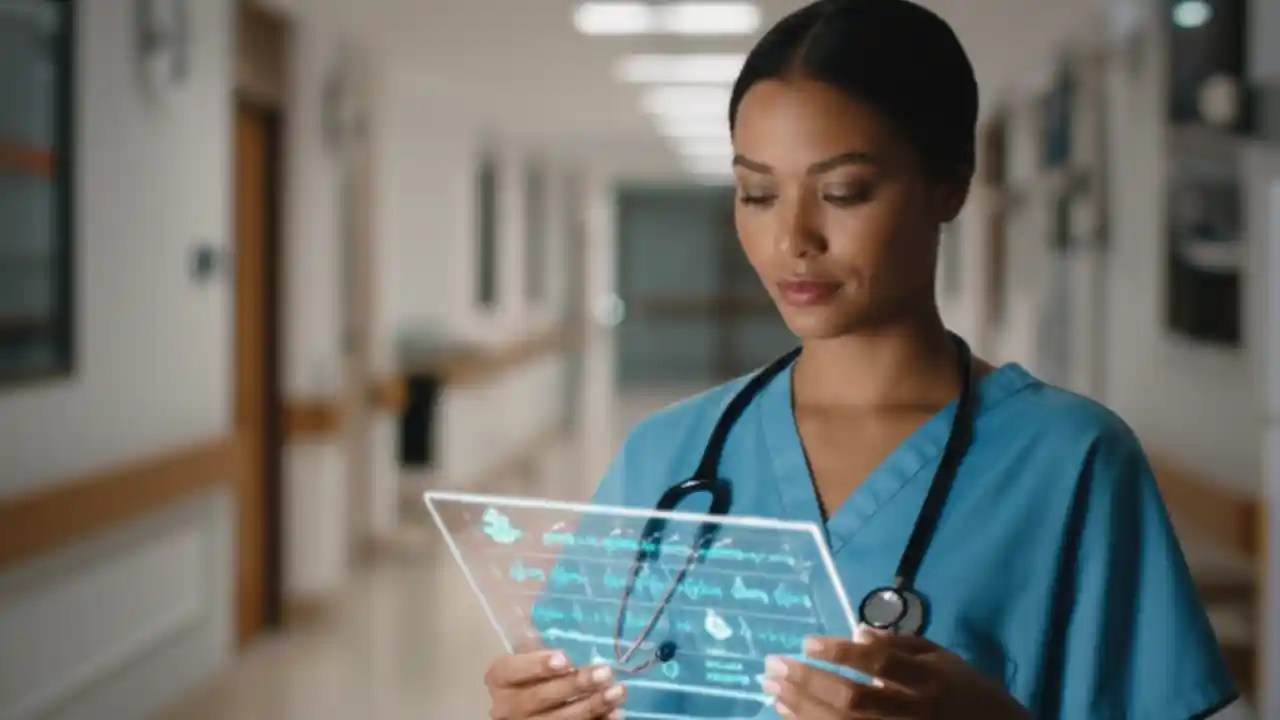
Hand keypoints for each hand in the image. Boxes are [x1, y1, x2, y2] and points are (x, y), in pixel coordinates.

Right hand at [485, 650, 626, 718]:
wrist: (528, 710)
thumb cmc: (531, 674)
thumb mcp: (529, 656)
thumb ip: (538, 643)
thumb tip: (552, 610)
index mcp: (499, 679)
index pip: (511, 670)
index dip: (537, 665)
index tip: (565, 659)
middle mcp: (506, 707)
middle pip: (539, 697)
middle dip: (574, 685)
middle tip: (604, 672)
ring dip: (591, 706)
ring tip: (617, 691)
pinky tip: (615, 712)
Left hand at [760, 627, 1029, 718]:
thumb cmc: (969, 694)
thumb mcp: (945, 659)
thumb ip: (902, 645)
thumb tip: (856, 632)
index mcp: (931, 679)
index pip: (881, 664)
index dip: (841, 654)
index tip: (806, 642)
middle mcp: (915, 711)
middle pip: (853, 699)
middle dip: (808, 681)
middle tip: (774, 665)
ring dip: (802, 707)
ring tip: (771, 688)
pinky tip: (789, 713)